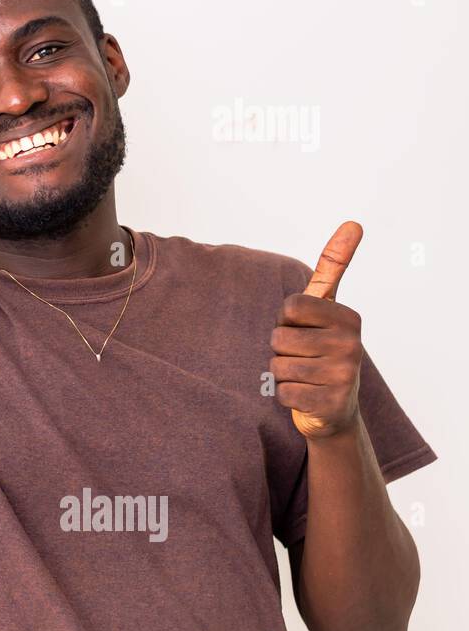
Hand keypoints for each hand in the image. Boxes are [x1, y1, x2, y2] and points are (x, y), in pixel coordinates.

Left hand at [270, 221, 365, 439]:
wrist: (334, 408)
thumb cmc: (320, 348)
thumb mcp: (325, 307)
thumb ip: (333, 267)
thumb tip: (353, 222)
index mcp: (348, 317)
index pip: (290, 307)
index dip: (286, 321)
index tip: (304, 329)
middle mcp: (352, 344)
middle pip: (279, 338)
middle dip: (281, 349)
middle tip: (303, 357)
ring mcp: (344, 375)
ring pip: (277, 366)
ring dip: (281, 373)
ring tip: (304, 376)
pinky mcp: (331, 403)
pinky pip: (282, 392)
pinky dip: (285, 396)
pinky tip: (305, 396)